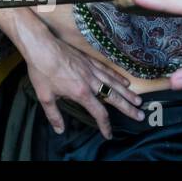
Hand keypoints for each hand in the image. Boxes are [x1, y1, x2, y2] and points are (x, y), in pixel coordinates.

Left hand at [21, 31, 143, 138]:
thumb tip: (60, 130)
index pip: (99, 113)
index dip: (105, 125)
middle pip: (114, 97)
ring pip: (114, 83)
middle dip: (128, 108)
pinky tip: (125, 81)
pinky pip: (107, 70)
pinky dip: (117, 76)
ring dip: (127, 93)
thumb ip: (54, 115)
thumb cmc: (41, 71)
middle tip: (140, 115)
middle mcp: (90, 81)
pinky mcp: (89, 60)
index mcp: (81, 93)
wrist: (41, 46)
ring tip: (138, 101)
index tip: (109, 134)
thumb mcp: (45, 96)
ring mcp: (91, 69)